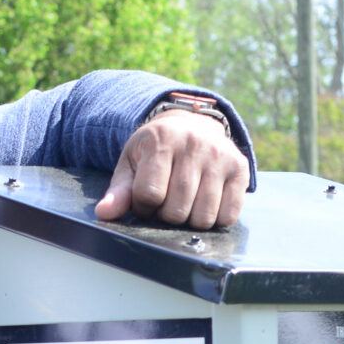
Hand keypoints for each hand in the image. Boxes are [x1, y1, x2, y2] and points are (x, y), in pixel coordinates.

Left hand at [96, 108, 247, 231]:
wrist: (191, 124)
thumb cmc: (156, 149)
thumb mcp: (132, 164)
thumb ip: (119, 191)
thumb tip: (104, 213)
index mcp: (162, 140)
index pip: (150, 194)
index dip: (143, 205)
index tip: (146, 197)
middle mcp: (195, 144)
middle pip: (177, 210)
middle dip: (166, 214)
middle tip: (167, 199)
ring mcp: (220, 156)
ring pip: (203, 218)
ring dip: (190, 219)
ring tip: (185, 200)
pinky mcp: (240, 168)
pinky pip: (228, 216)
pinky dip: (215, 219)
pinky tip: (205, 202)